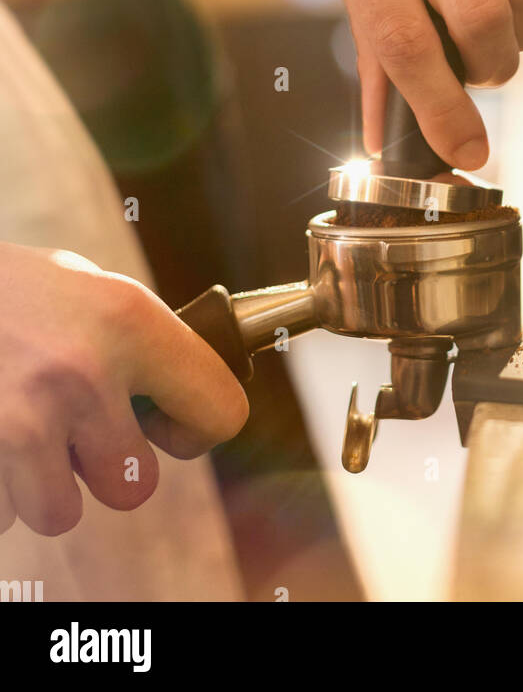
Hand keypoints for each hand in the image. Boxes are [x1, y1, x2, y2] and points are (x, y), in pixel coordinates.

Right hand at [0, 243, 248, 536]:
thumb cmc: (12, 289)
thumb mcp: (90, 289)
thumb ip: (137, 342)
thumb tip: (180, 398)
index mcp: (129, 320)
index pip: (219, 412)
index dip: (194, 429)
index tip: (164, 423)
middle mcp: (85, 373)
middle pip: (134, 486)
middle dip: (104, 467)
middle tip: (74, 428)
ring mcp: (24, 419)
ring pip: (61, 512)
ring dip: (43, 484)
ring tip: (23, 428)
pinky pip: (3, 515)